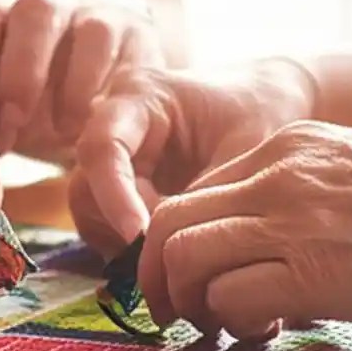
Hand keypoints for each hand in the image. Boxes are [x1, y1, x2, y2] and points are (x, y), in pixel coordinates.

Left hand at [0, 0, 163, 160]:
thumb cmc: (45, 91)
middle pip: (15, 10)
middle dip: (10, 70)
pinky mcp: (129, 25)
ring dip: (50, 75)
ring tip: (51, 129)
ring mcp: (86, 4)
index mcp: (2, 6)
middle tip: (11, 123)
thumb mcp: (6, 98)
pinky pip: (104, 40)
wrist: (116, 70)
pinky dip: (87, 85)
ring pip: (56, 15)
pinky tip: (80, 126)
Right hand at [68, 60, 315, 257]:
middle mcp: (114, 126)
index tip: (141, 236)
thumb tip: (176, 241)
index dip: (114, 196)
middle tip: (169, 252)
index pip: (103, 147)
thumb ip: (208, 190)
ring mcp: (112, 160)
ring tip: (176, 250)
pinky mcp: (118, 190)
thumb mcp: (246, 146)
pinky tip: (171, 251)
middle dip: (120, 227)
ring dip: (125, 242)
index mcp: (140, 97)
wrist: (265, 106)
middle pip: (86, 188)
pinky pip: (107, 228)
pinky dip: (132, 248)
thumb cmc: (259, 113)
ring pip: (90, 214)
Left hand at [138, 122, 351, 339]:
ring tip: (218, 329)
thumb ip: (318, 200)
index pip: (197, 195)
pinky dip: (232, 323)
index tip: (197, 282)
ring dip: (187, 304)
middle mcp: (280, 177)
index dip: (183, 246)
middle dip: (157, 277)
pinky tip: (268, 333)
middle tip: (177, 316)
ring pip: (185, 258)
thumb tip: (293, 256)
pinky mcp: (318, 275)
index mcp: (292, 150)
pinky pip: (232, 299)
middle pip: (169, 224)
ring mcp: (295, 223)